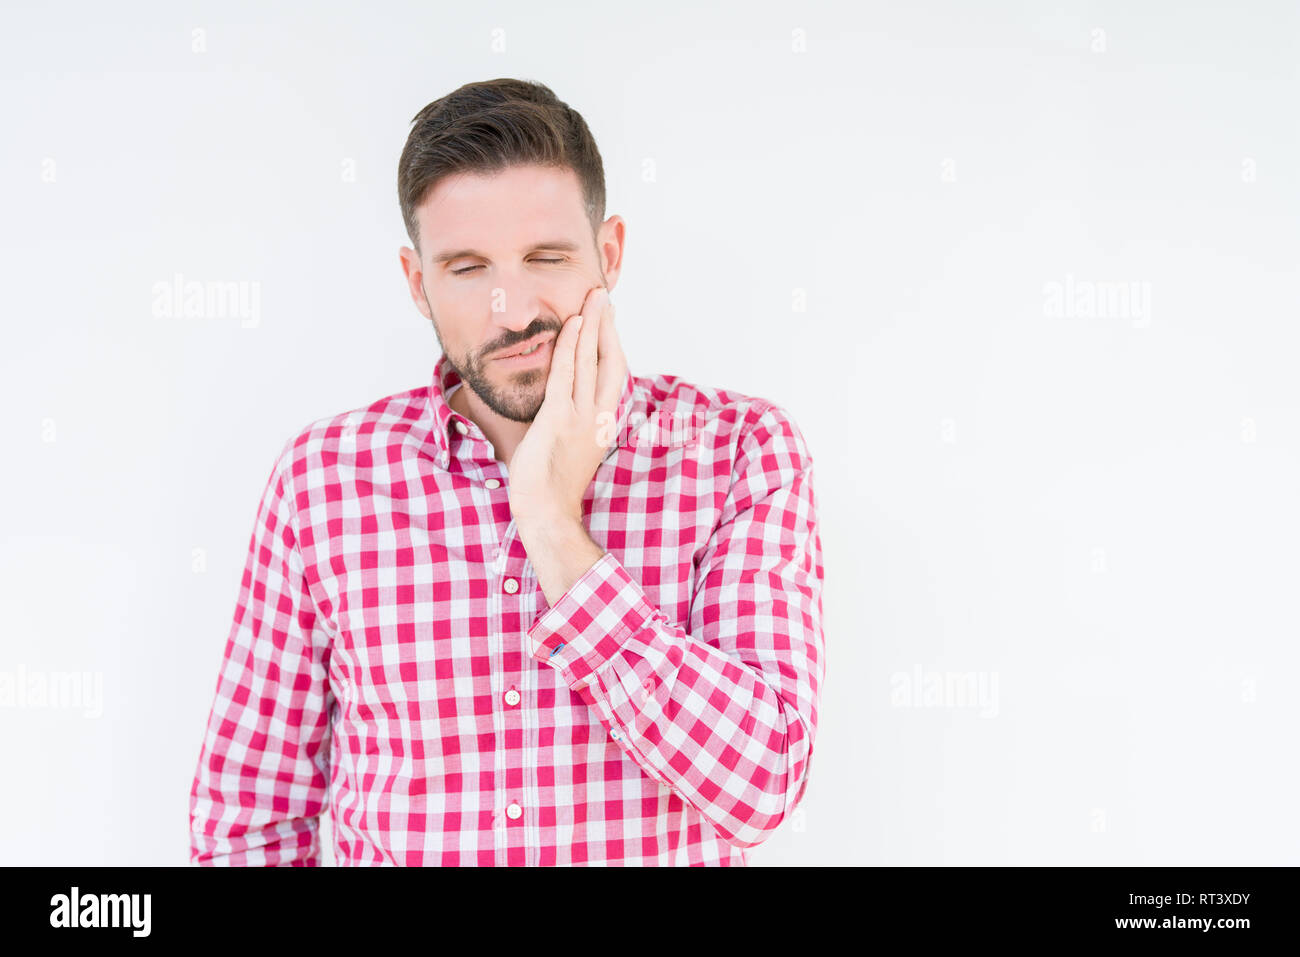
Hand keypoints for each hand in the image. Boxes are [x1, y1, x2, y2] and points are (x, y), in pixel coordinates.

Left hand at [507, 284, 626, 533]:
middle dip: (607, 325)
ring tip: (592, 298)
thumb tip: (565, 401)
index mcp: (604, 422)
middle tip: (603, 295)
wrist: (547, 511)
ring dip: (591, 325)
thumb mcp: (571, 446)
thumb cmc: (552, 485)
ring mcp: (581, 417)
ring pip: (591, 361)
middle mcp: (599, 416)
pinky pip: (566, 375)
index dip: (612, 343)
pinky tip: (570, 324)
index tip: (607, 319)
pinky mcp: (558, 419)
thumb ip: (573, 420)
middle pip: (610, 360)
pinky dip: (569, 347)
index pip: (614, 373)